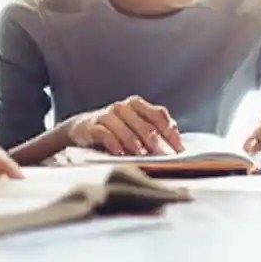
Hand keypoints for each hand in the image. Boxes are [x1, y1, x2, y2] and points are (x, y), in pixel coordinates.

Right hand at [69, 96, 183, 155]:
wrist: (82, 129)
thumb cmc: (115, 129)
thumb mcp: (135, 126)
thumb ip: (155, 130)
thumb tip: (176, 144)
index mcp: (137, 104)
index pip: (158, 115)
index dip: (170, 132)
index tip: (178, 149)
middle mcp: (123, 107)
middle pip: (144, 125)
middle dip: (156, 143)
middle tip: (164, 157)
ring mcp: (107, 115)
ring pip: (125, 130)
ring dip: (136, 144)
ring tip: (143, 157)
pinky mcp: (91, 126)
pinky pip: (105, 134)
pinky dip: (114, 144)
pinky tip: (120, 153)